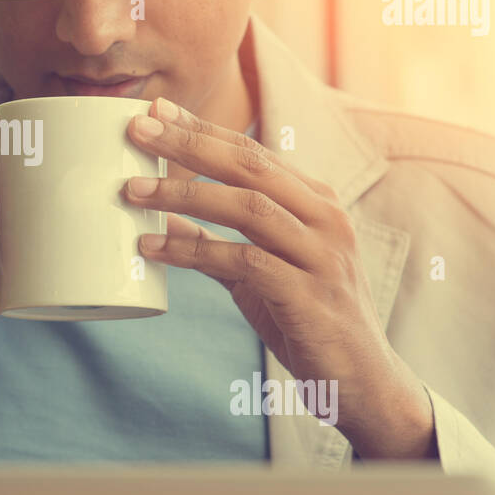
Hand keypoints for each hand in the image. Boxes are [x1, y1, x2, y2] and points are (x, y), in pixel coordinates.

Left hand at [123, 97, 436, 459]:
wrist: (361, 383)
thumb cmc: (308, 321)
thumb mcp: (258, 276)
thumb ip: (217, 245)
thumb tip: (164, 222)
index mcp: (316, 203)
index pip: (253, 153)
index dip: (202, 130)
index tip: (155, 111)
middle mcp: (325, 218)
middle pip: (250, 167)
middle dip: (190, 144)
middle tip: (138, 130)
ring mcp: (322, 255)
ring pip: (248, 207)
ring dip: (184, 194)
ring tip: (133, 191)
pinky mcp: (310, 294)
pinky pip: (244, 262)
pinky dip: (194, 252)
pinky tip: (153, 249)